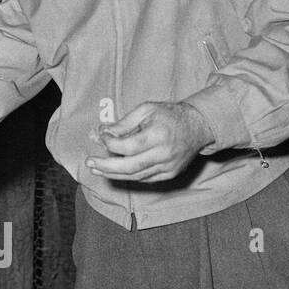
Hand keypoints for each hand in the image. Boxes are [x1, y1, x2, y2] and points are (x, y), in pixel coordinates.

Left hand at [86, 101, 211, 181]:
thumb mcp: (146, 110)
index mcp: (158, 135)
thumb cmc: (170, 115)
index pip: (128, 146)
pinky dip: (129, 175)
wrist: (198, 127)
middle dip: (105, 166)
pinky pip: (144, 178)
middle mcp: (164, 154)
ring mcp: (168, 167)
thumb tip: (102, 133)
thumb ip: (124, 123)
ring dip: (113, 173)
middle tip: (89, 163)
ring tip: (97, 169)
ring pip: (135, 176)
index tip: (101, 137)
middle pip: (129, 166)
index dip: (110, 144)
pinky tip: (115, 171)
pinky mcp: (170, 174)